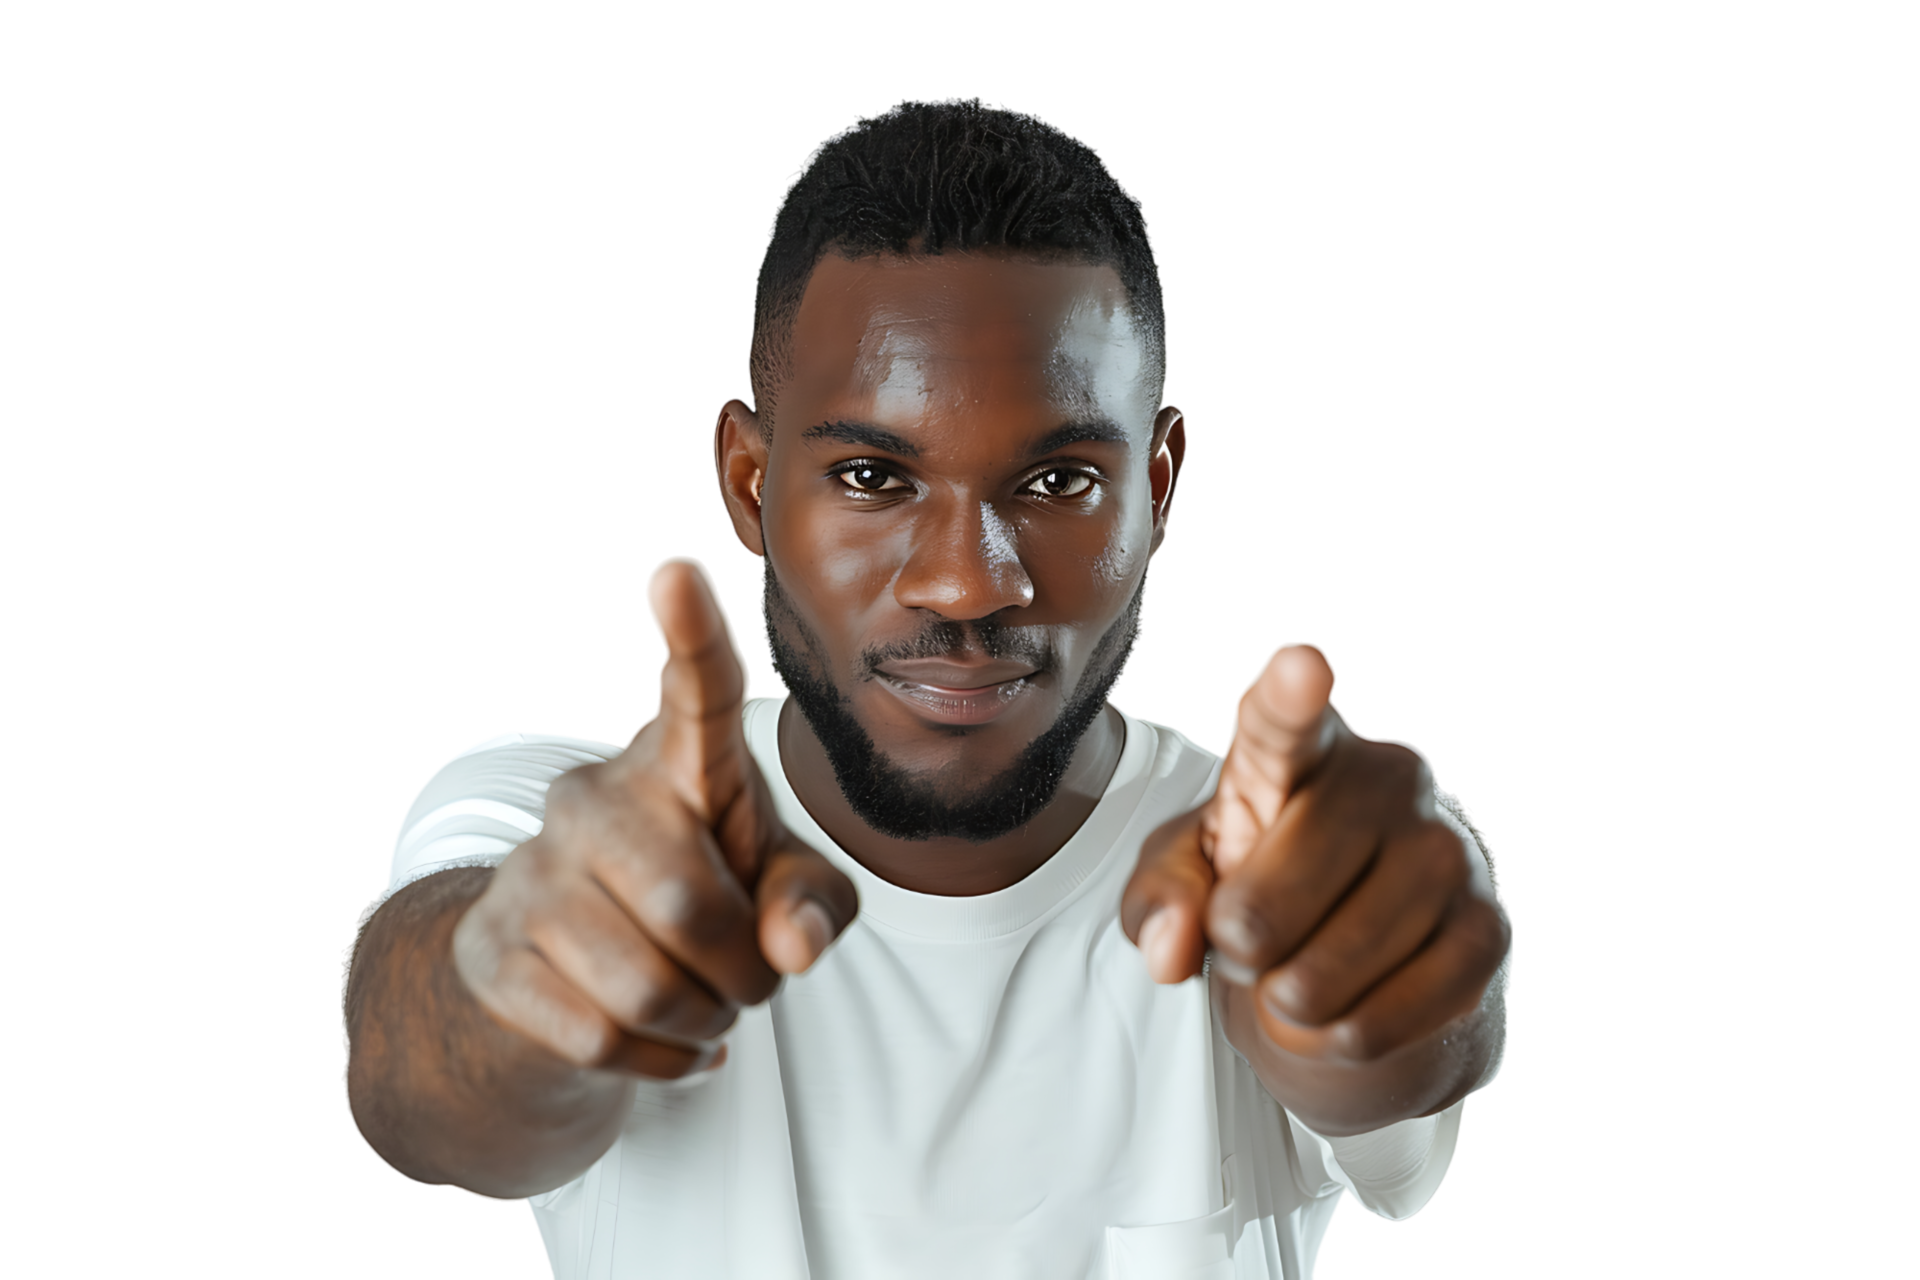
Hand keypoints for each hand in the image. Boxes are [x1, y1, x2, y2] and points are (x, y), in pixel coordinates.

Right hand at [451, 555, 858, 1079]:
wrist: (582, 964)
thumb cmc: (711, 891)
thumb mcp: (786, 889)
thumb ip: (816, 902)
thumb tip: (790, 947)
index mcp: (685, 758)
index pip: (697, 688)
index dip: (690, 635)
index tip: (676, 573)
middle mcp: (595, 795)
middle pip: (692, 910)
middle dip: (745, 976)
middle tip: (750, 977)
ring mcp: (529, 869)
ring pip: (645, 987)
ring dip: (701, 1021)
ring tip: (702, 1001)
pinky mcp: (490, 949)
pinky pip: (596, 1037)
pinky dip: (655, 1062)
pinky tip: (659, 1038)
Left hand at [1121, 641, 1507, 1064]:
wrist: (1368, 946)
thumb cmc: (1262, 881)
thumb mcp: (1188, 875)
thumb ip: (1159, 899)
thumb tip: (1172, 950)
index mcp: (1302, 745)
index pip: (1284, 719)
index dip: (1290, 695)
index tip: (1301, 667)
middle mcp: (1388, 777)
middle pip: (1262, 909)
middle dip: (1237, 950)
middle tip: (1254, 932)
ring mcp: (1449, 851)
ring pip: (1318, 979)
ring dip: (1287, 1000)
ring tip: (1304, 961)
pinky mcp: (1486, 931)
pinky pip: (1376, 1023)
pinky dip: (1340, 1038)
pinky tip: (1350, 1001)